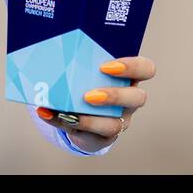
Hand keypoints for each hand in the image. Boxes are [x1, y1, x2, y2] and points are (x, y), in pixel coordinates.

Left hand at [35, 55, 153, 151]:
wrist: (77, 106)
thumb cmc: (82, 80)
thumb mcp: (80, 69)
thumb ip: (72, 62)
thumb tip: (52, 56)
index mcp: (127, 76)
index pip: (145, 68)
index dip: (132, 67)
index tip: (105, 67)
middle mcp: (129, 99)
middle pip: (138, 98)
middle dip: (114, 96)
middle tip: (89, 95)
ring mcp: (119, 119)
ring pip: (115, 124)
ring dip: (91, 120)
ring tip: (69, 114)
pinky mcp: (103, 136)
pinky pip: (90, 135)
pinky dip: (63, 122)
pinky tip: (46, 113)